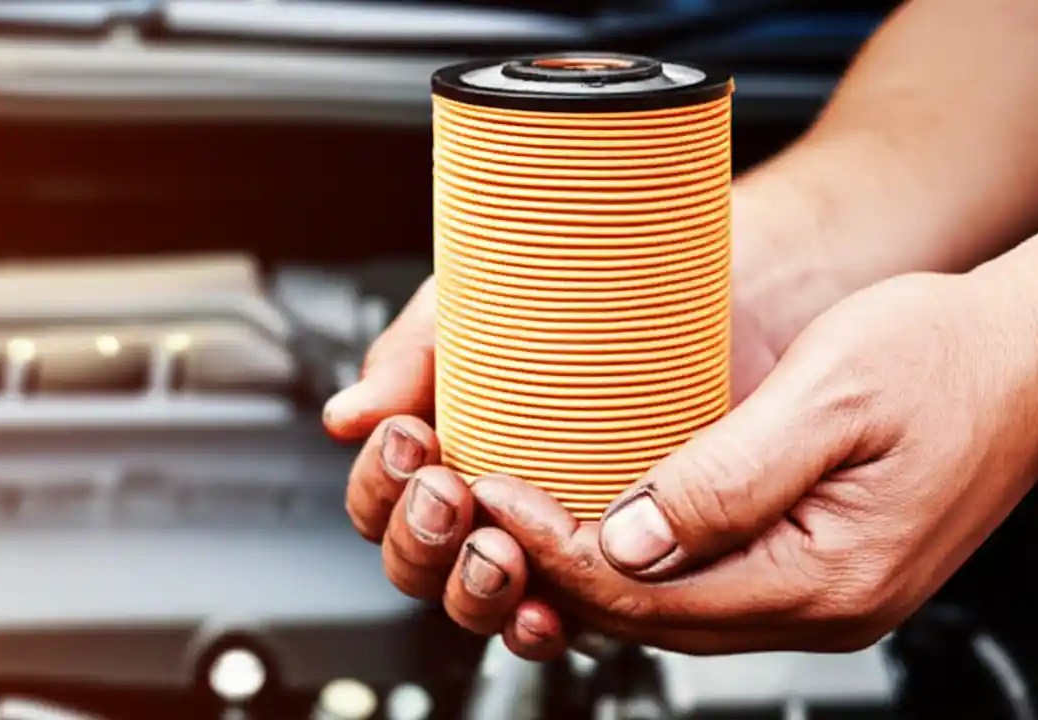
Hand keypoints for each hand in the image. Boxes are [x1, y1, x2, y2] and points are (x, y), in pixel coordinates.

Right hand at [322, 260, 786, 658]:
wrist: (690, 274)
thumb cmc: (574, 288)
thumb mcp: (474, 307)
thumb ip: (409, 358)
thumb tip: (347, 416)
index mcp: (441, 443)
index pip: (381, 499)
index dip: (380, 486)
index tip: (408, 440)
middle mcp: (486, 497)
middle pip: (419, 562)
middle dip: (420, 541)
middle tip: (447, 495)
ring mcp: (545, 530)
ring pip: (481, 600)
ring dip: (474, 590)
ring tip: (497, 552)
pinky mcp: (614, 551)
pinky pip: (567, 615)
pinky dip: (544, 624)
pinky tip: (550, 609)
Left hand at [470, 270, 1037, 652]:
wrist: (1029, 353)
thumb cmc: (949, 357)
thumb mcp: (830, 398)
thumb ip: (728, 478)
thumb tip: (629, 538)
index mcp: (824, 577)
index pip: (647, 594)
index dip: (557, 548)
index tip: (498, 493)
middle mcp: (821, 605)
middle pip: (649, 616)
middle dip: (557, 567)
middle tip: (488, 506)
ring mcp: (822, 594)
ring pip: (672, 607)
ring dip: (591, 567)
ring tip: (524, 512)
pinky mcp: (819, 567)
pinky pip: (706, 583)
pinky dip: (642, 557)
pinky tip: (603, 517)